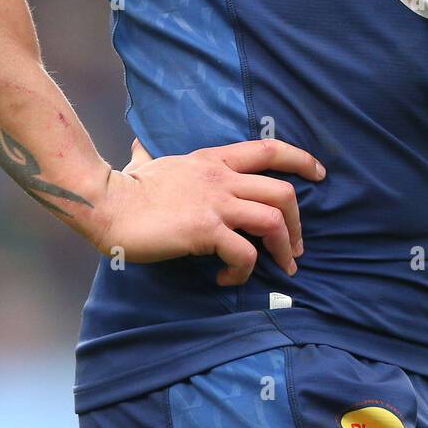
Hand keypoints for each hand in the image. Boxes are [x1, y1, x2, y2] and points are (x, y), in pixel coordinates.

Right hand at [98, 137, 325, 285]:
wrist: (108, 204)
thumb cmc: (126, 187)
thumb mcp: (147, 161)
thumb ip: (150, 156)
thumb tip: (139, 149)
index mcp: (213, 159)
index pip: (270, 149)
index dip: (301, 160)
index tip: (319, 174)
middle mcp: (221, 177)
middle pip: (283, 192)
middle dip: (298, 224)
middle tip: (295, 249)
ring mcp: (215, 203)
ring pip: (272, 221)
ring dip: (282, 249)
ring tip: (278, 268)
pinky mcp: (205, 230)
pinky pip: (243, 253)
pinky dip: (244, 270)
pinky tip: (229, 278)